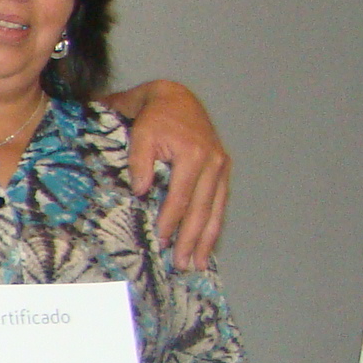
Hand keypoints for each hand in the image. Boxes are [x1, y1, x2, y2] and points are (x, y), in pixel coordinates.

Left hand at [119, 81, 229, 269]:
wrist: (176, 97)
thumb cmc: (154, 116)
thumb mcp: (140, 132)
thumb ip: (139, 161)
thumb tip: (142, 191)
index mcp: (193, 154)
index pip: (181, 197)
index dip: (171, 221)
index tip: (162, 242)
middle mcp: (214, 162)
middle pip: (202, 209)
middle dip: (192, 240)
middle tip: (182, 265)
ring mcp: (221, 166)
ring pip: (215, 209)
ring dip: (207, 239)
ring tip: (197, 264)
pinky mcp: (223, 169)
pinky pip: (220, 202)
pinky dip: (214, 224)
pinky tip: (208, 243)